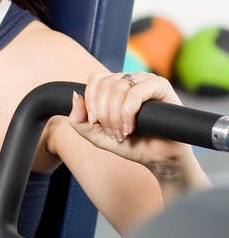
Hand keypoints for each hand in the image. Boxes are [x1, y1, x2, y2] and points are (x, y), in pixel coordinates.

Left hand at [68, 70, 189, 171]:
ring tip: (122, 133)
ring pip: (119, 87)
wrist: (158, 158)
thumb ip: (79, 120)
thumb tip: (76, 96)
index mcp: (116, 85)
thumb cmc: (130, 144)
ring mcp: (147, 80)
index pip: (96, 78)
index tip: (94, 122)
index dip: (91, 100)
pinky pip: (136, 93)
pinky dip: (128, 113)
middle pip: (106, 84)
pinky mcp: (161, 86)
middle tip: (112, 133)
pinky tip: (131, 128)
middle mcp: (131, 79)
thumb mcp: (96, 136)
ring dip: (116, 116)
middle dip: (104, 113)